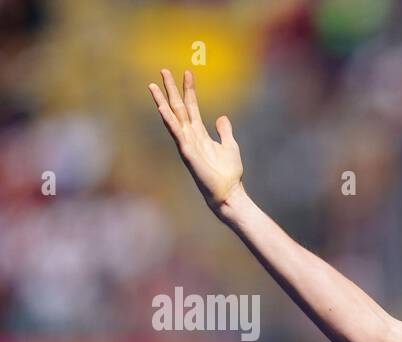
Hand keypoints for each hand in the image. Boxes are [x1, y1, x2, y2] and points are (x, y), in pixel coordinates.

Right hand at [147, 68, 243, 210]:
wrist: (229, 192)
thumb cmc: (228, 173)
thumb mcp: (230, 146)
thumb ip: (224, 131)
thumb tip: (222, 117)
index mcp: (200, 133)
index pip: (192, 106)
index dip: (190, 90)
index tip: (188, 72)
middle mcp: (190, 136)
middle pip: (178, 107)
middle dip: (171, 89)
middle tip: (163, 70)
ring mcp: (187, 144)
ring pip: (172, 118)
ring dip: (162, 101)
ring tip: (153, 85)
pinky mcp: (187, 153)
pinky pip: (176, 134)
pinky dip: (169, 121)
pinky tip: (161, 109)